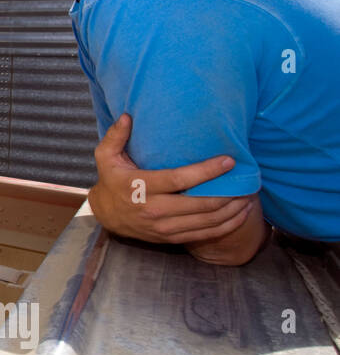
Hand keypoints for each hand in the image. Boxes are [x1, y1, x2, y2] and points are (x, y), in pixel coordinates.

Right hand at [86, 113, 253, 244]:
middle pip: (200, 204)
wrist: (105, 215)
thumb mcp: (105, 156)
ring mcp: (163, 227)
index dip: (207, 171)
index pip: (180, 179)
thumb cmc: (111, 180)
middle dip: (228, 193)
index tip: (229, 161)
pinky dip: (227, 226)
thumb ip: (116, 136)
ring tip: (249, 197)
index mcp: (142, 187)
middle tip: (249, 181)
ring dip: (232, 210)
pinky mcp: (170, 238)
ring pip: (207, 221)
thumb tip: (127, 116)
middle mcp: (154, 210)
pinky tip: (241, 215)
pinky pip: (205, 235)